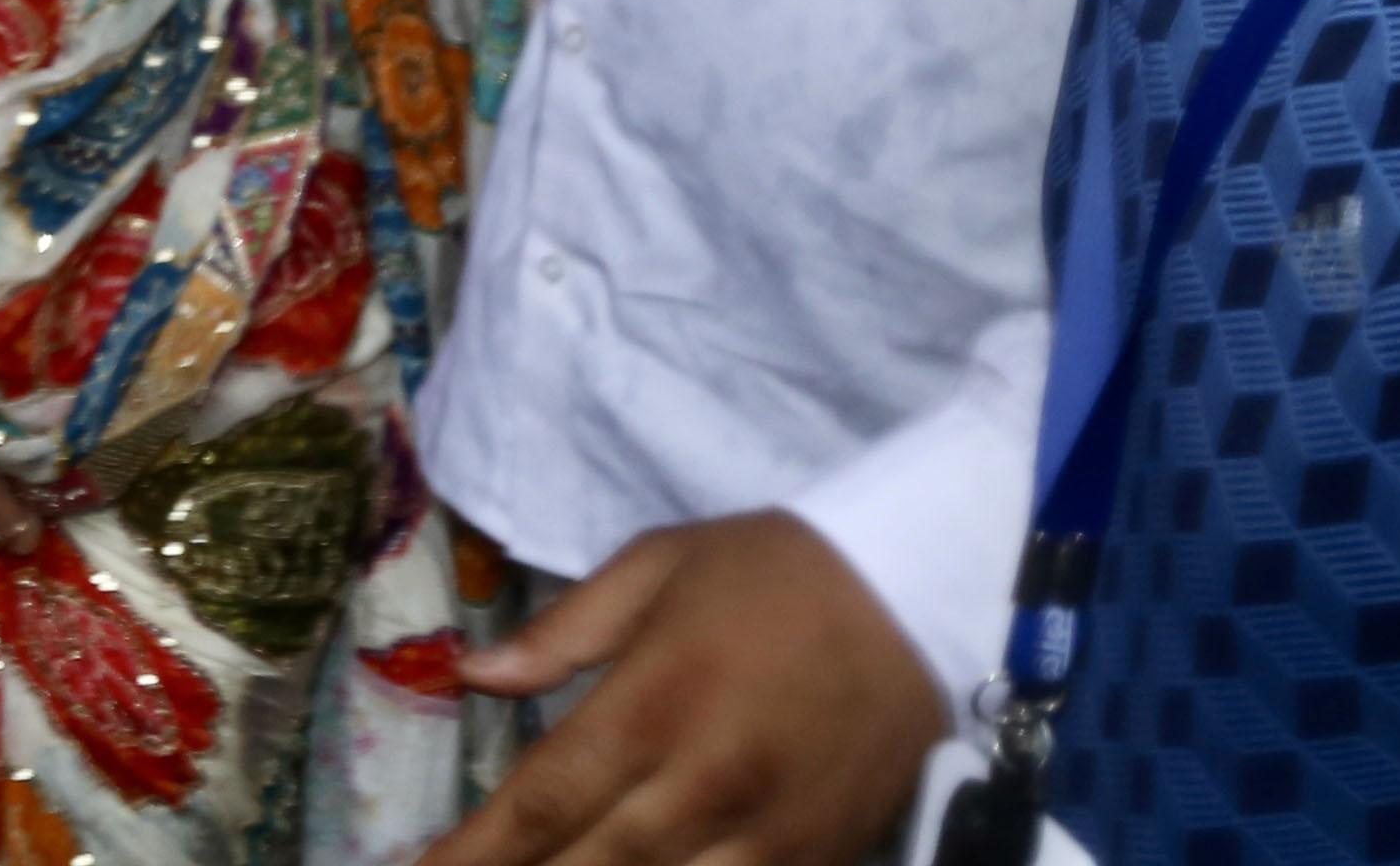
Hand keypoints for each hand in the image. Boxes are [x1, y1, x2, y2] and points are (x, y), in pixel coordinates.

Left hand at [432, 512, 943, 865]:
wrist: (925, 590)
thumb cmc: (780, 569)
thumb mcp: (662, 563)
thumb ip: (565, 631)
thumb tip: (474, 678)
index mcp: (658, 698)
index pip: (545, 800)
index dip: (474, 853)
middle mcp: (705, 780)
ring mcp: (766, 834)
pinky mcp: (816, 861)